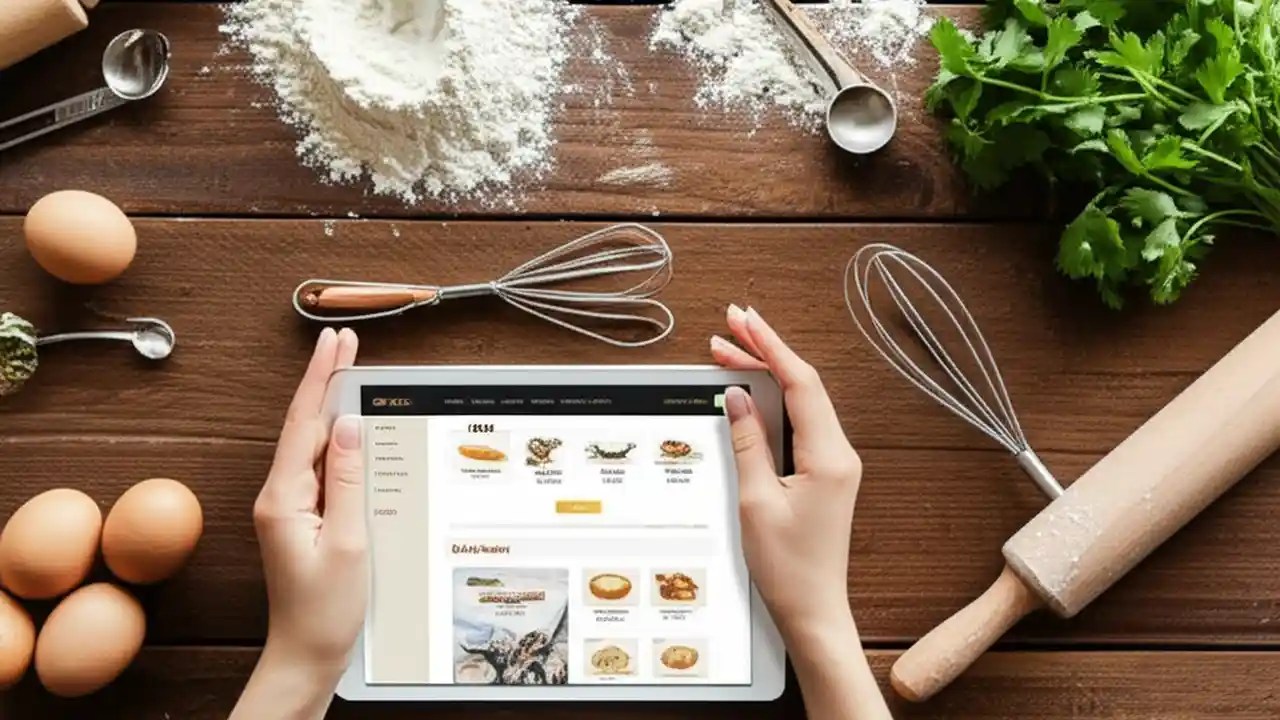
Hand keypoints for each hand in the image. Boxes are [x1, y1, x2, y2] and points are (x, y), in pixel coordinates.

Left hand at [232, 328, 364, 719]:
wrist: (306, 653)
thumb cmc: (325, 610)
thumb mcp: (347, 542)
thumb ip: (348, 479)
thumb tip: (348, 426)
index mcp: (284, 499)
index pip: (304, 423)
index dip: (322, 378)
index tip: (335, 342)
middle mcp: (279, 496)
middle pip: (303, 425)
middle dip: (325, 380)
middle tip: (344, 340)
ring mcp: (288, 506)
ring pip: (310, 443)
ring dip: (330, 405)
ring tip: (349, 369)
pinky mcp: (301, 517)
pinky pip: (318, 467)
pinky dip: (335, 439)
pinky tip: (350, 426)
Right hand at [712, 306, 890, 719]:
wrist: (812, 610)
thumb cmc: (789, 568)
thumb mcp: (756, 500)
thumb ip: (747, 441)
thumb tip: (737, 396)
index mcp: (829, 456)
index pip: (800, 383)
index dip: (769, 346)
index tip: (743, 321)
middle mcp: (839, 454)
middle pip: (800, 385)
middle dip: (763, 352)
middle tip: (728, 327)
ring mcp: (833, 463)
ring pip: (799, 401)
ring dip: (765, 375)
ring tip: (729, 352)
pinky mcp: (823, 473)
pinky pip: (798, 424)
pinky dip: (771, 402)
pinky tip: (748, 392)